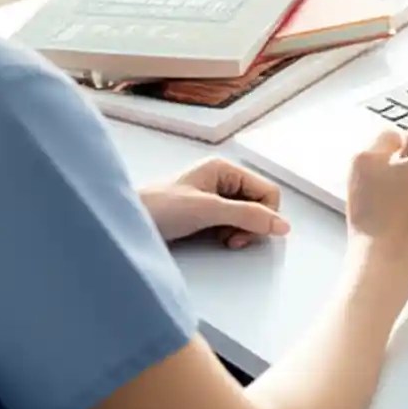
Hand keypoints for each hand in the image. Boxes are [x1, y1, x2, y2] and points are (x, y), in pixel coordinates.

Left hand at [140, 157, 289, 248]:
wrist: (125, 225)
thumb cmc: (157, 209)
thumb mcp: (208, 210)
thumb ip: (247, 216)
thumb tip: (282, 225)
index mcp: (225, 169)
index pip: (268, 191)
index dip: (265, 214)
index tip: (249, 233)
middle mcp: (222, 180)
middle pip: (260, 204)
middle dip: (251, 225)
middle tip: (232, 238)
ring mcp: (214, 198)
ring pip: (248, 217)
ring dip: (240, 232)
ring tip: (221, 238)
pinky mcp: (206, 215)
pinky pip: (233, 225)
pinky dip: (229, 235)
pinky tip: (215, 239)